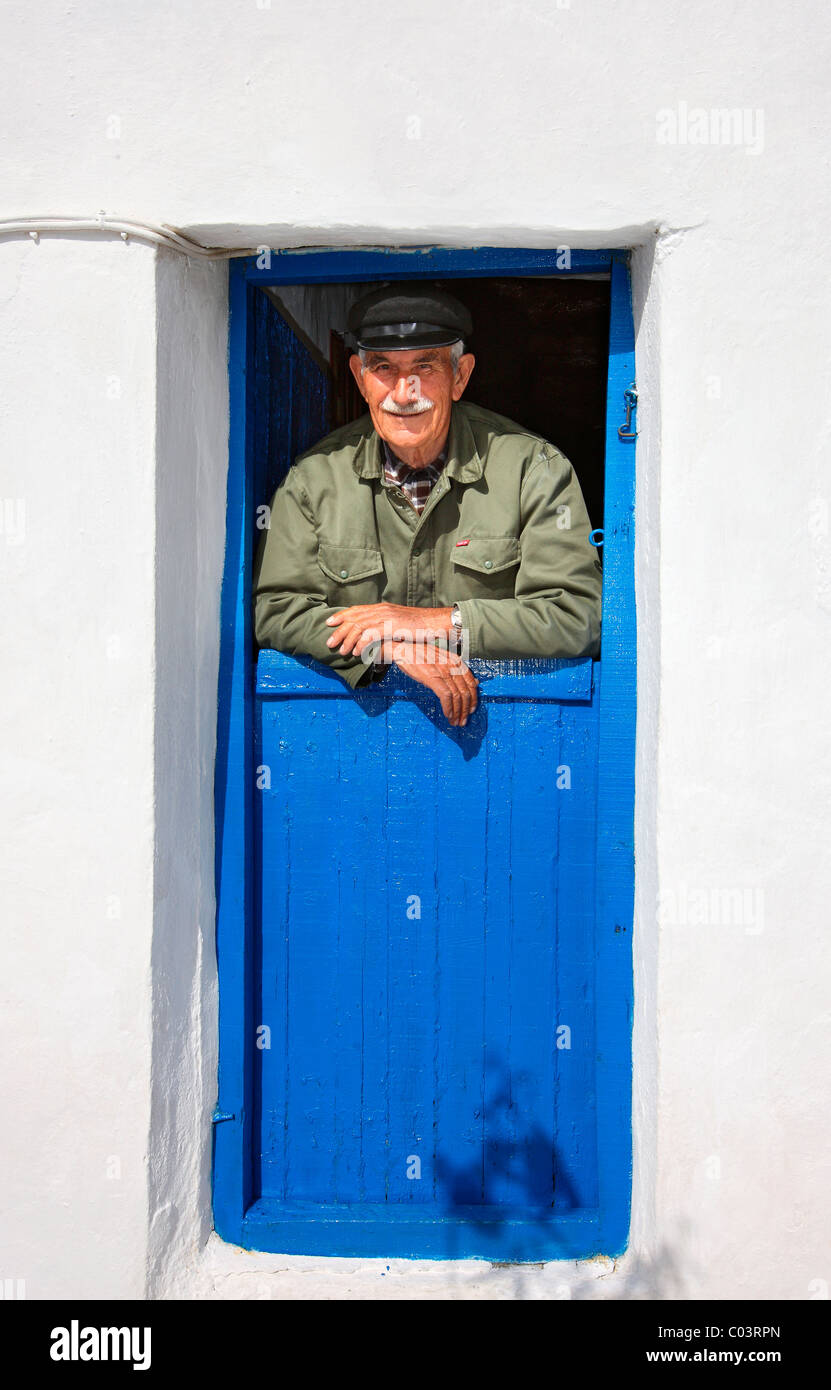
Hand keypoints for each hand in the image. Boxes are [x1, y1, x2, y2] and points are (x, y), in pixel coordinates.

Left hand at [325, 603, 452, 657]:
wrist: (434, 623)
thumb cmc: (418, 626)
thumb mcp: (397, 623)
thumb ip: (384, 626)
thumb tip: (372, 636)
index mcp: (381, 607)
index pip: (356, 610)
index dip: (341, 616)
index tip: (329, 623)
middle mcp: (381, 610)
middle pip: (353, 619)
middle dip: (339, 631)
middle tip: (329, 643)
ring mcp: (386, 617)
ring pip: (359, 627)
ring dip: (348, 640)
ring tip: (342, 651)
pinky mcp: (391, 627)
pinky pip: (371, 635)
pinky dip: (361, 644)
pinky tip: (357, 653)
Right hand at [387, 637, 478, 727]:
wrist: (403, 648)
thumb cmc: (421, 654)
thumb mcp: (442, 660)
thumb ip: (456, 671)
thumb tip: (474, 683)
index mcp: (457, 661)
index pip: (471, 683)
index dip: (473, 699)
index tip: (471, 710)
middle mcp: (453, 666)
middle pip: (465, 692)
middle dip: (465, 710)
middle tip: (462, 721)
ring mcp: (443, 671)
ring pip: (456, 696)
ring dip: (457, 712)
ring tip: (454, 722)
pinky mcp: (432, 677)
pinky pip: (445, 695)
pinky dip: (448, 708)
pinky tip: (447, 715)